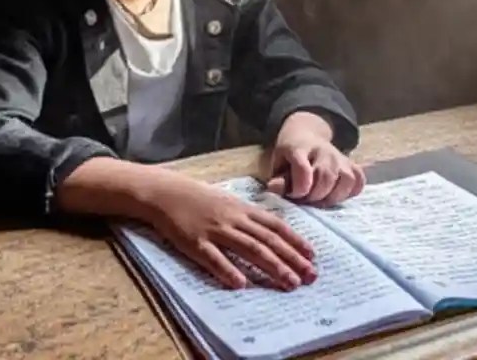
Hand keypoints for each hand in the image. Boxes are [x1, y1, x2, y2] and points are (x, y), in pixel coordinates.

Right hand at [142, 173, 316, 291]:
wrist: (165, 192)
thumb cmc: (197, 197)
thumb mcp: (228, 201)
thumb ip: (248, 215)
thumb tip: (272, 230)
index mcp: (242, 209)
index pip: (275, 225)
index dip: (295, 240)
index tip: (312, 255)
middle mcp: (233, 219)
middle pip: (267, 240)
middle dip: (291, 259)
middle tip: (309, 276)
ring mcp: (215, 230)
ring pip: (249, 249)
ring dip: (272, 267)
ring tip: (289, 283)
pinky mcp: (195, 242)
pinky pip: (213, 258)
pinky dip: (228, 270)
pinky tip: (241, 284)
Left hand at [266, 112, 365, 205]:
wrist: (306, 135)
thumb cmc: (290, 155)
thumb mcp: (278, 163)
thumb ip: (279, 178)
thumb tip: (275, 190)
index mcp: (300, 148)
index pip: (303, 169)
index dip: (299, 188)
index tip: (294, 195)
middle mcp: (324, 150)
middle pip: (326, 176)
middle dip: (315, 195)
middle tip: (306, 200)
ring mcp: (340, 157)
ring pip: (346, 179)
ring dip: (333, 196)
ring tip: (321, 200)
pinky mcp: (352, 164)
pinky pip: (358, 181)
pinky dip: (350, 192)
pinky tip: (336, 195)